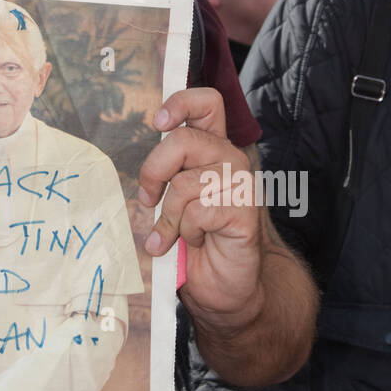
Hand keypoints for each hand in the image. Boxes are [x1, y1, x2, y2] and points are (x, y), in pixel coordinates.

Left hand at [137, 89, 262, 327]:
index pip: (206, 104)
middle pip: (182, 139)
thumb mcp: (173, 202)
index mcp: (212, 150)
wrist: (226, 288)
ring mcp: (241, 183)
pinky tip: (199, 242)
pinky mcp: (245, 209)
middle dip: (153, 172)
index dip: (180, 102)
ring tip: (178, 235)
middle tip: (149, 200)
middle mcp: (229, 159)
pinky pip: (197, 212)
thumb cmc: (197, 243)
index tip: (158, 121)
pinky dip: (187, 233)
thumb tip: (145, 171)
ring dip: (170, 217)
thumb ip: (166, 177)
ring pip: (184, 184)